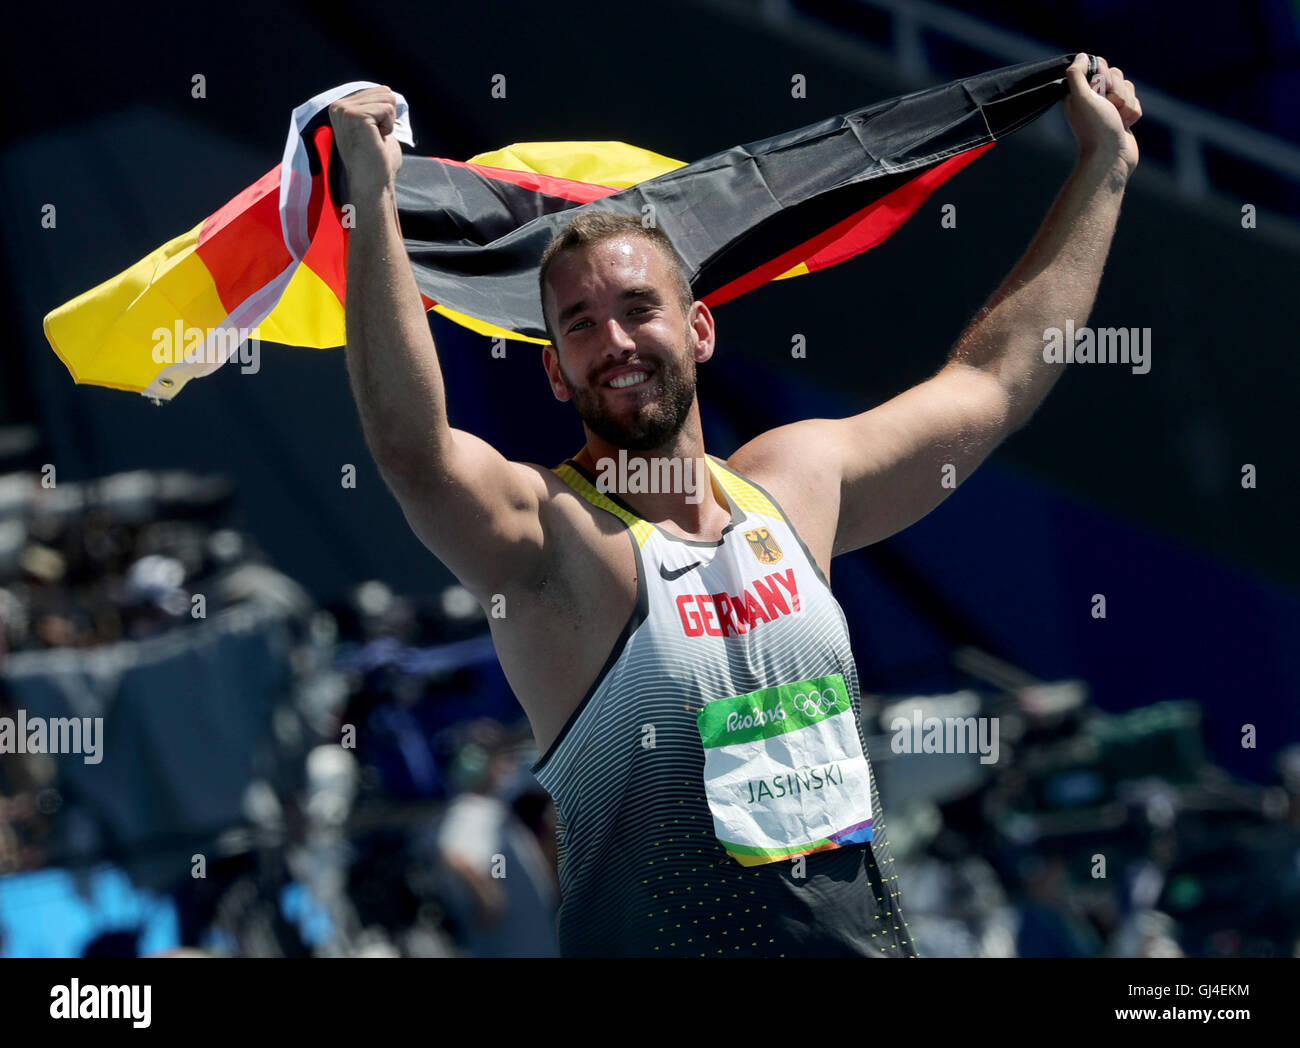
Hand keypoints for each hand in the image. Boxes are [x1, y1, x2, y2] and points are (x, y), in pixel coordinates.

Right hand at [328, 86, 403, 198]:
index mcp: (341, 107)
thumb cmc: (377, 161)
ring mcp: (344, 110)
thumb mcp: (374, 126)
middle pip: (384, 91)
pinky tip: (377, 140)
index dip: (386, 114)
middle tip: (376, 138)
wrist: (372, 184)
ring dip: (388, 122)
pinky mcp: (354, 116)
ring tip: (375, 139)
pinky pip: (387, 109)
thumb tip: (387, 90)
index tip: (374, 135)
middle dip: (388, 116)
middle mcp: (338, 106)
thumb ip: (375, 106)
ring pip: (387, 98)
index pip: (379, 91)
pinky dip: (388, 126)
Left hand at [1064, 54, 1141, 177]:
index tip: (1099, 90)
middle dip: (1117, 91)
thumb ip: (1077, 74)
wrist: (1111, 157)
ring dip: (1126, 104)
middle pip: (1117, 74)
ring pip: (1129, 88)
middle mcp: (1093, 98)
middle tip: (1108, 108)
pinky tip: (1124, 126)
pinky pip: (1136, 103)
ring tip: (1116, 120)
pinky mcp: (1123, 116)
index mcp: (1079, 92)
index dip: (1103, 75)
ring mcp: (1109, 107)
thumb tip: (1081, 56)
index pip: (1098, 65)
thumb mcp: (1081, 98)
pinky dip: (1133, 114)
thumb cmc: (1095, 128)